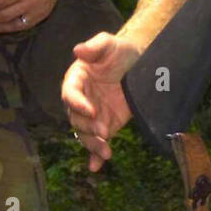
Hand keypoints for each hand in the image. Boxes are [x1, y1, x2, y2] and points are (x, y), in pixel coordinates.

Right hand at [62, 31, 140, 172]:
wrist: (140, 64)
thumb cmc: (120, 51)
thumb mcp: (109, 44)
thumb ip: (94, 46)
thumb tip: (78, 50)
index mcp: (77, 80)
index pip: (70, 93)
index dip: (78, 103)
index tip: (90, 109)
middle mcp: (82, 100)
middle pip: (76, 118)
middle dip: (87, 127)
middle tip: (102, 131)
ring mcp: (93, 115)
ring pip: (85, 134)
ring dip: (92, 144)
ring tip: (106, 151)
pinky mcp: (106, 125)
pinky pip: (98, 143)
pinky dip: (95, 156)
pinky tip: (96, 166)